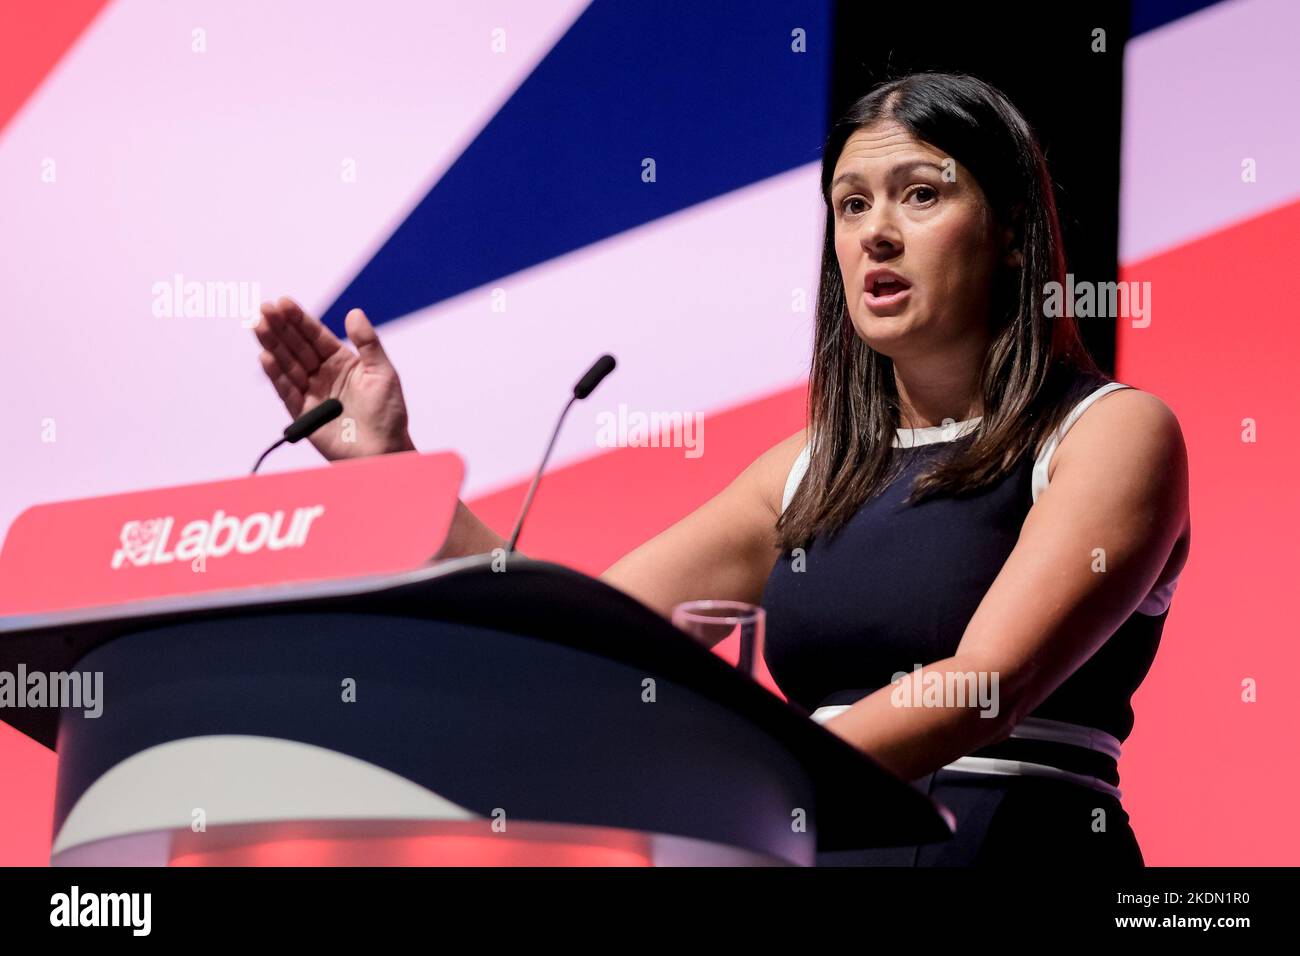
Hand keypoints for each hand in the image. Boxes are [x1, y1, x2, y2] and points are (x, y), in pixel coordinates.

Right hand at [253, 297, 414, 460]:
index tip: (283, 302)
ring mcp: (312, 393)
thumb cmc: (388, 413)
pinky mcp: (304, 414)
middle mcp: (323, 374)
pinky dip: (276, 375)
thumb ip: (368, 343)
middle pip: (297, 347)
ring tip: (258, 325)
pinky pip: (287, 391)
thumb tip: (354, 312)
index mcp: (341, 361)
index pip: (315, 336)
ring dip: (273, 345)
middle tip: (264, 309)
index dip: (299, 320)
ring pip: (288, 365)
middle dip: (280, 328)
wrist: (385, 450)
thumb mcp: (383, 372)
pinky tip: (265, 356)